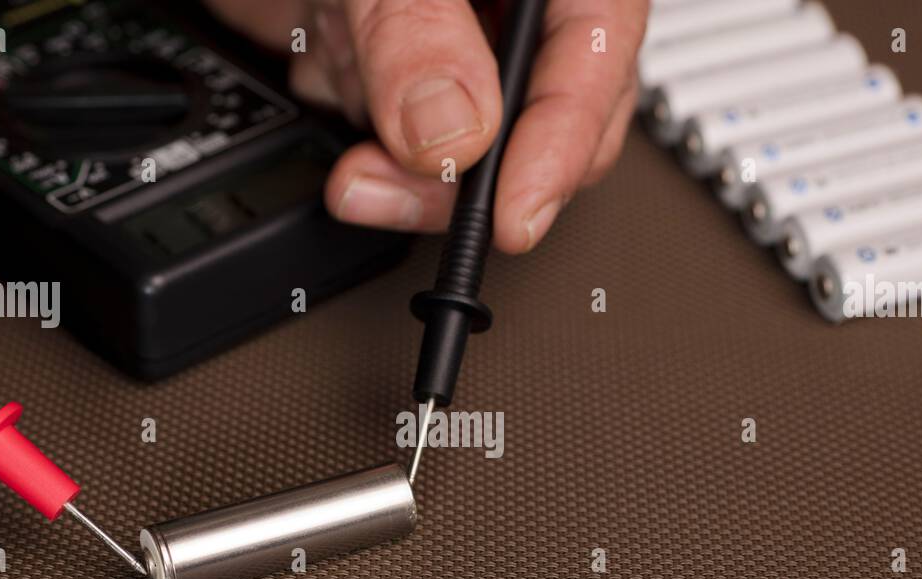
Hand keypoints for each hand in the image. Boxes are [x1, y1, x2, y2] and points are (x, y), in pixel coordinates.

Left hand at [205, 0, 647, 251]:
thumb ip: (420, 32)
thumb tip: (455, 133)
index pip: (596, 54)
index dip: (562, 146)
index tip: (514, 214)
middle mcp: (514, 2)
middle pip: (536, 123)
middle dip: (456, 168)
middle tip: (396, 183)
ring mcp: (459, 35)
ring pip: (460, 147)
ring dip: (387, 143)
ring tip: (340, 92)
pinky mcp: (399, 64)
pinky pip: (395, 131)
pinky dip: (351, 113)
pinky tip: (325, 57)